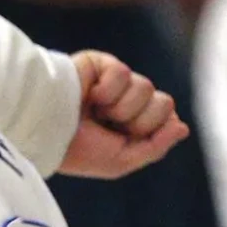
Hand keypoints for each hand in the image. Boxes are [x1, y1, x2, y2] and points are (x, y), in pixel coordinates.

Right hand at [58, 50, 188, 178]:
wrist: (43, 129)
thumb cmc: (76, 150)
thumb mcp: (120, 161)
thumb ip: (155, 147)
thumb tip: (183, 127)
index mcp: (131, 124)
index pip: (168, 117)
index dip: (154, 129)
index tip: (126, 138)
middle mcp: (125, 102)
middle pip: (164, 103)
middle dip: (139, 120)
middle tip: (110, 126)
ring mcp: (114, 82)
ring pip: (146, 87)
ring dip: (121, 107)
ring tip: (95, 111)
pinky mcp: (101, 64)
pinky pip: (123, 73)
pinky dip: (106, 90)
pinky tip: (88, 95)